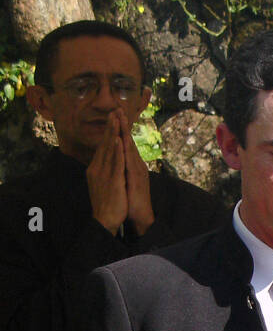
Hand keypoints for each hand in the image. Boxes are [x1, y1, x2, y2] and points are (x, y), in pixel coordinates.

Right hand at [86, 111, 128, 233]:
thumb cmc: (106, 204)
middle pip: (105, 144)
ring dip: (112, 133)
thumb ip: (104, 171)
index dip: (108, 131)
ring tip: (115, 118)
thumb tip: (104, 163)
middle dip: (110, 126)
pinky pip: (114, 163)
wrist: (105, 221)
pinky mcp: (112, 181)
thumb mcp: (103, 184)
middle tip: (114, 110)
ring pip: (109, 150)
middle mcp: (99, 168)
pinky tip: (117, 140)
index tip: (113, 118)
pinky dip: (116, 150)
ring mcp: (105, 174)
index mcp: (97, 168)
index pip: (103, 146)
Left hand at [121, 113, 153, 235]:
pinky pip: (130, 161)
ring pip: (130, 147)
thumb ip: (122, 169)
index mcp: (132, 165)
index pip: (125, 143)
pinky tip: (122, 139)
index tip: (115, 115)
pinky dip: (125, 149)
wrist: (141, 217)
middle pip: (129, 141)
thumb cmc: (132, 201)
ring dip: (125, 132)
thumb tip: (117, 161)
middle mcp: (137, 165)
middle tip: (118, 108)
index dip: (121, 129)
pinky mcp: (136, 178)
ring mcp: (138, 170)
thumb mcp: (125, 181)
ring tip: (120, 117)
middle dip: (123, 124)